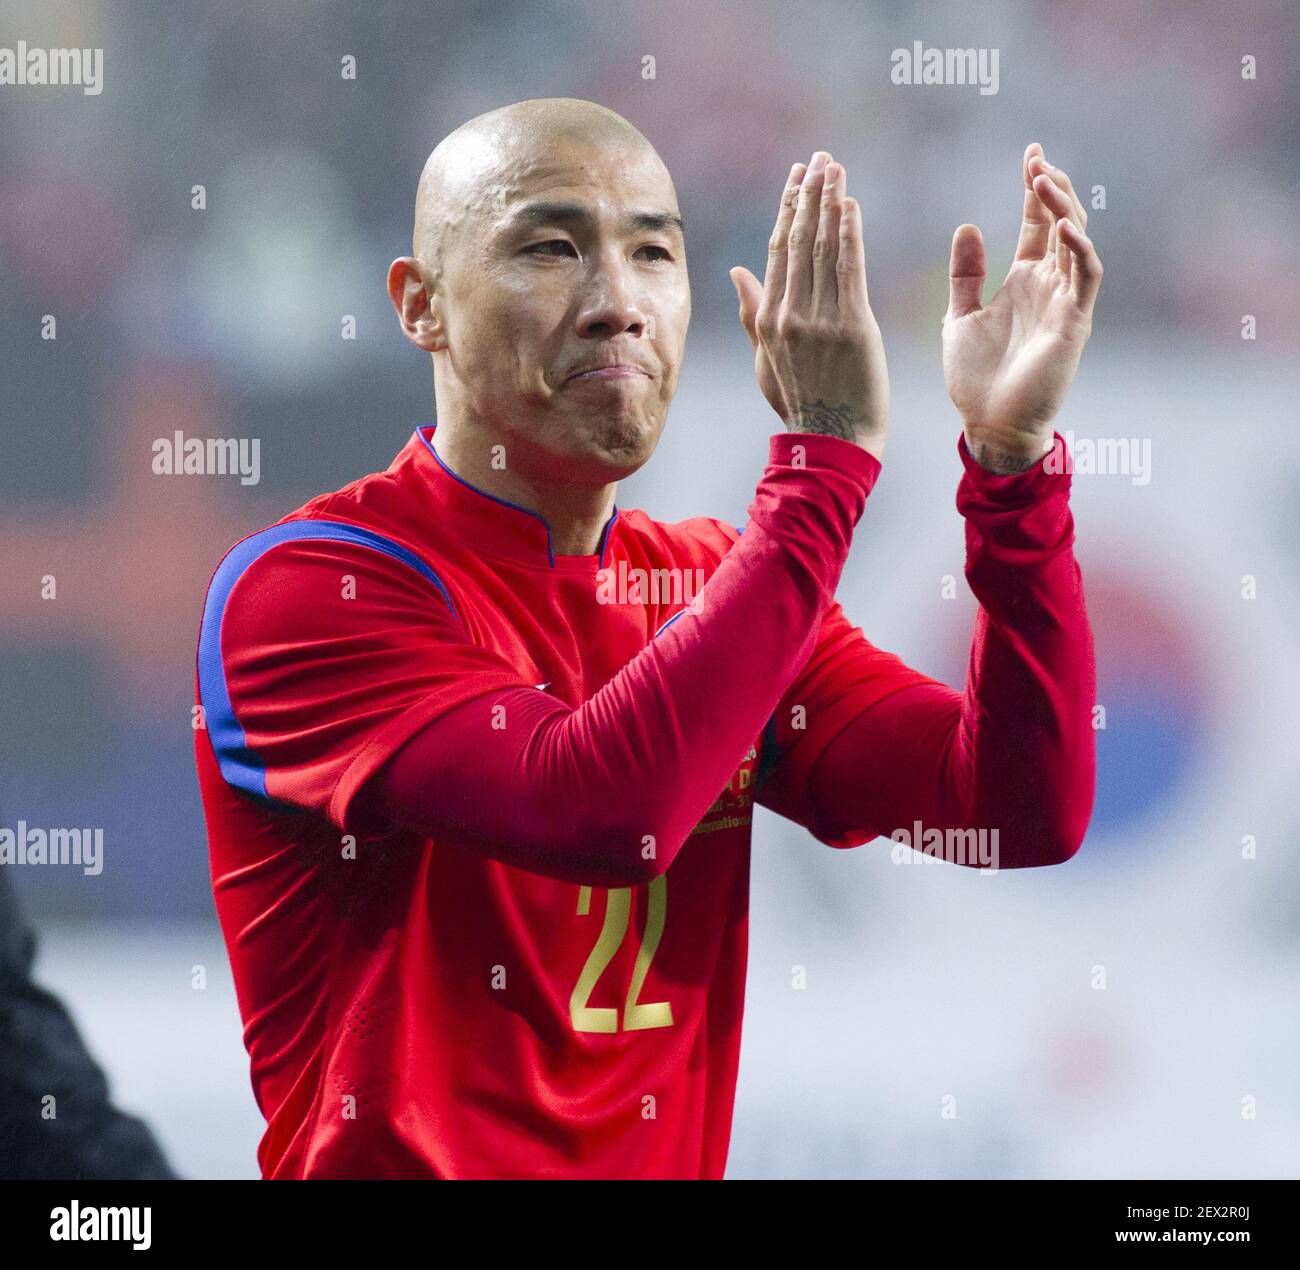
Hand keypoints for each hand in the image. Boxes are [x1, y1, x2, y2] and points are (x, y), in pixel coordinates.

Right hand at [730, 151, 889, 459]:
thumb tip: (736, 271)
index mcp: (768, 320)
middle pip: (798, 242)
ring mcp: (819, 320)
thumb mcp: (766, 360)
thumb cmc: (801, 402)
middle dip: (808, 195)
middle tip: (819, 159)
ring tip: (836, 168)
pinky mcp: (851, 327)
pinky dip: (850, 234)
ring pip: (823, 249)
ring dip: (830, 203)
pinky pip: (849, 270)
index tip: (797, 178)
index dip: (788, 210)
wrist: (833, 439)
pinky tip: (851, 204)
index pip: (777, 252)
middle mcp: (790, 315)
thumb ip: (751, 314)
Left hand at [943, 143, 1102, 472]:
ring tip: (1045, 179)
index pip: (1038, 223)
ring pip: (1077, 242)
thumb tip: (968, 226)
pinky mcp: (1074, 323)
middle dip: (1053, 188)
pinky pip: (1085, 278)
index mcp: (1024, 281)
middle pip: (1062, 222)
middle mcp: (1050, 286)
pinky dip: (1078, 250)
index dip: (1036, 189)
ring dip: (1064, 208)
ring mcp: (1065, 303)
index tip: (1029, 154)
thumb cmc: (976, 379)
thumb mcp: (960, 317)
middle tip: (1037, 159)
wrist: (990, 425)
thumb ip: (966, 275)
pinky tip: (1061, 227)